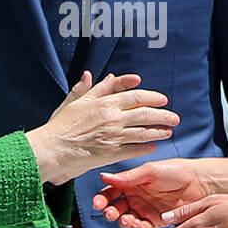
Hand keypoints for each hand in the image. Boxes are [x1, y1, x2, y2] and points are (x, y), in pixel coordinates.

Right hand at [25, 72, 178, 184]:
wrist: (53, 147)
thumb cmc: (61, 125)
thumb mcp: (75, 102)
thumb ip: (92, 89)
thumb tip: (103, 75)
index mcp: (104, 102)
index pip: (135, 96)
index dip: (152, 97)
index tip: (163, 99)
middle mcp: (112, 117)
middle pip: (144, 113)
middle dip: (162, 115)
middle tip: (174, 117)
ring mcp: (113, 135)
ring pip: (143, 132)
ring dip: (158, 131)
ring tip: (169, 132)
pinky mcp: (111, 153)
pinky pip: (134, 149)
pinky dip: (146, 148)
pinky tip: (154, 147)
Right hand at [93, 160, 211, 227]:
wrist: (199, 183)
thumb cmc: (176, 171)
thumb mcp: (149, 171)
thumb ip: (127, 177)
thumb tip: (103, 177)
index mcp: (132, 183)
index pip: (111, 192)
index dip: (102, 199)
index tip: (98, 203)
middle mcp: (136, 197)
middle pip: (116, 208)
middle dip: (110, 213)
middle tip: (111, 214)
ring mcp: (145, 210)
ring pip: (127, 220)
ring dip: (123, 222)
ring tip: (127, 220)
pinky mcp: (156, 221)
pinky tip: (137, 225)